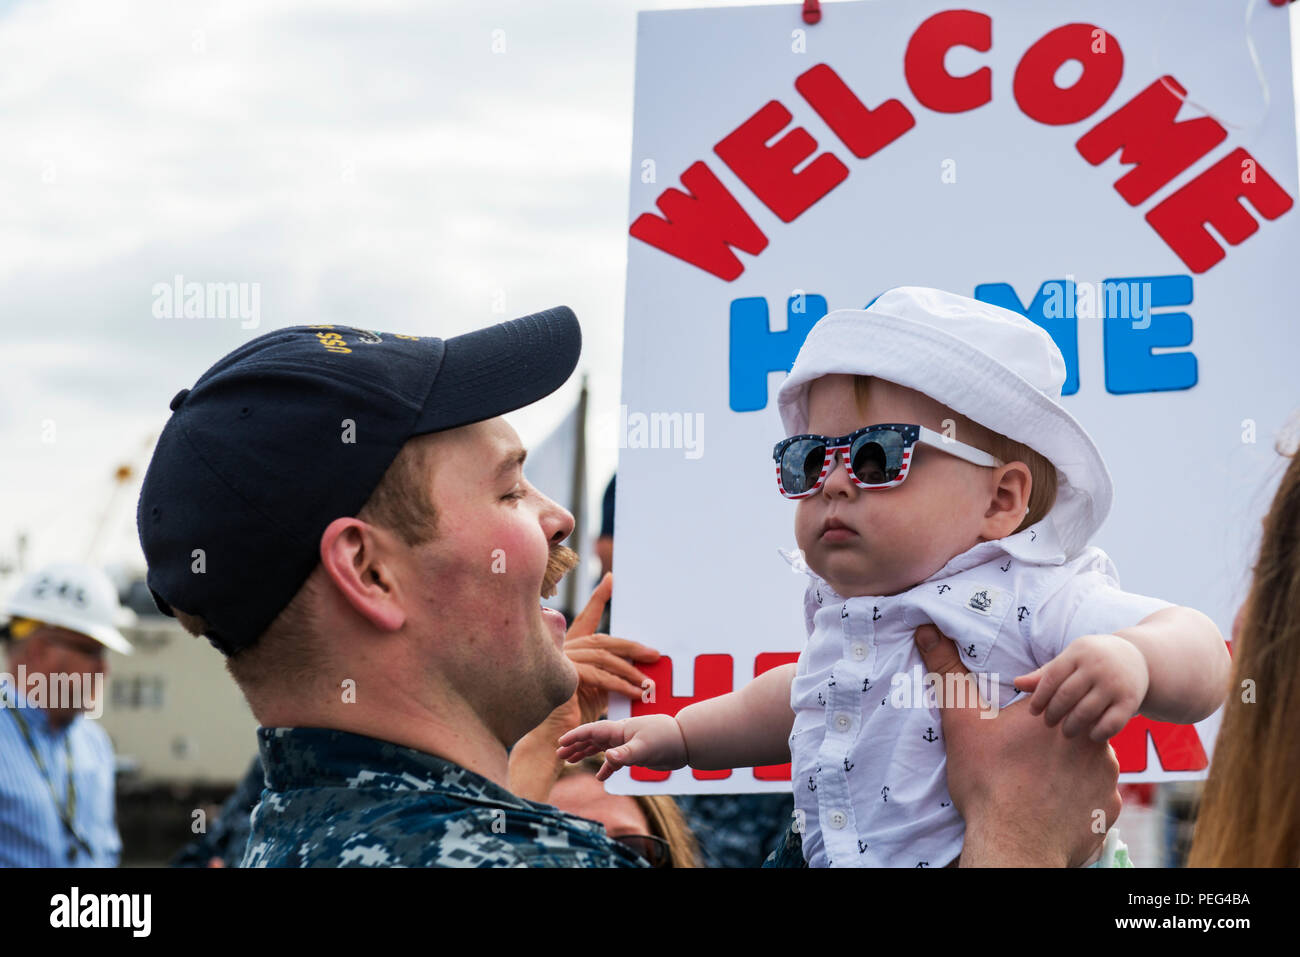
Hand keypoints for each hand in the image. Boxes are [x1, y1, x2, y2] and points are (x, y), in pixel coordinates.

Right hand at [556, 714, 687, 781]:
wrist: (686, 742)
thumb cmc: (666, 740)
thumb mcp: (644, 749)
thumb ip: (625, 755)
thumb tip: (607, 759)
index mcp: (619, 729)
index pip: (592, 731)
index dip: (575, 736)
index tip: (560, 742)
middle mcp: (621, 734)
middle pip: (593, 739)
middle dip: (575, 745)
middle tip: (559, 754)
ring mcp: (627, 743)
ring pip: (601, 748)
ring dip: (586, 754)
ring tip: (570, 761)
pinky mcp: (635, 753)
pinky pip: (615, 760)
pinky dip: (607, 767)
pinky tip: (600, 778)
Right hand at [563, 573, 658, 726]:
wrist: (552, 738)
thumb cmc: (574, 716)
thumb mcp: (597, 690)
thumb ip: (610, 673)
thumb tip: (638, 669)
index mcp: (569, 647)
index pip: (587, 617)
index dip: (599, 598)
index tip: (611, 579)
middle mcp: (562, 648)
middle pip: (603, 640)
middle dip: (632, 646)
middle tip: (655, 654)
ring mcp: (560, 659)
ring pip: (604, 656)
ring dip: (631, 670)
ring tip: (649, 683)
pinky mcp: (564, 674)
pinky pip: (599, 675)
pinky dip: (621, 685)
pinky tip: (636, 693)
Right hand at [913, 624, 1121, 867]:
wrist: (1013, 842)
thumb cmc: (987, 781)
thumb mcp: (962, 722)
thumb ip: (948, 673)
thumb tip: (926, 630)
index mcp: (1056, 713)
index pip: (1055, 703)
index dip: (1036, 720)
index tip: (1021, 736)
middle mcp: (1089, 737)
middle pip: (1072, 733)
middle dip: (1054, 747)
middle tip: (1026, 765)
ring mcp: (1105, 775)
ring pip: (1088, 766)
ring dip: (1069, 774)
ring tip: (1038, 789)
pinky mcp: (1111, 808)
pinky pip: (1098, 799)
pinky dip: (1080, 803)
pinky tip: (1055, 809)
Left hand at [1014, 633, 1148, 741]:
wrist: (1137, 658)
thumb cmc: (1092, 661)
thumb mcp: (1070, 660)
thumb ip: (1045, 674)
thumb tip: (1015, 682)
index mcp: (1078, 652)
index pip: (1052, 678)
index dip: (1040, 697)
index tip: (1034, 711)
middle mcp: (1097, 666)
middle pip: (1067, 695)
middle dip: (1054, 713)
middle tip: (1049, 723)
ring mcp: (1115, 683)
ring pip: (1087, 711)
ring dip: (1072, 725)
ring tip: (1066, 731)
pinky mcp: (1131, 700)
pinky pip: (1111, 723)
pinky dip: (1098, 732)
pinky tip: (1090, 735)